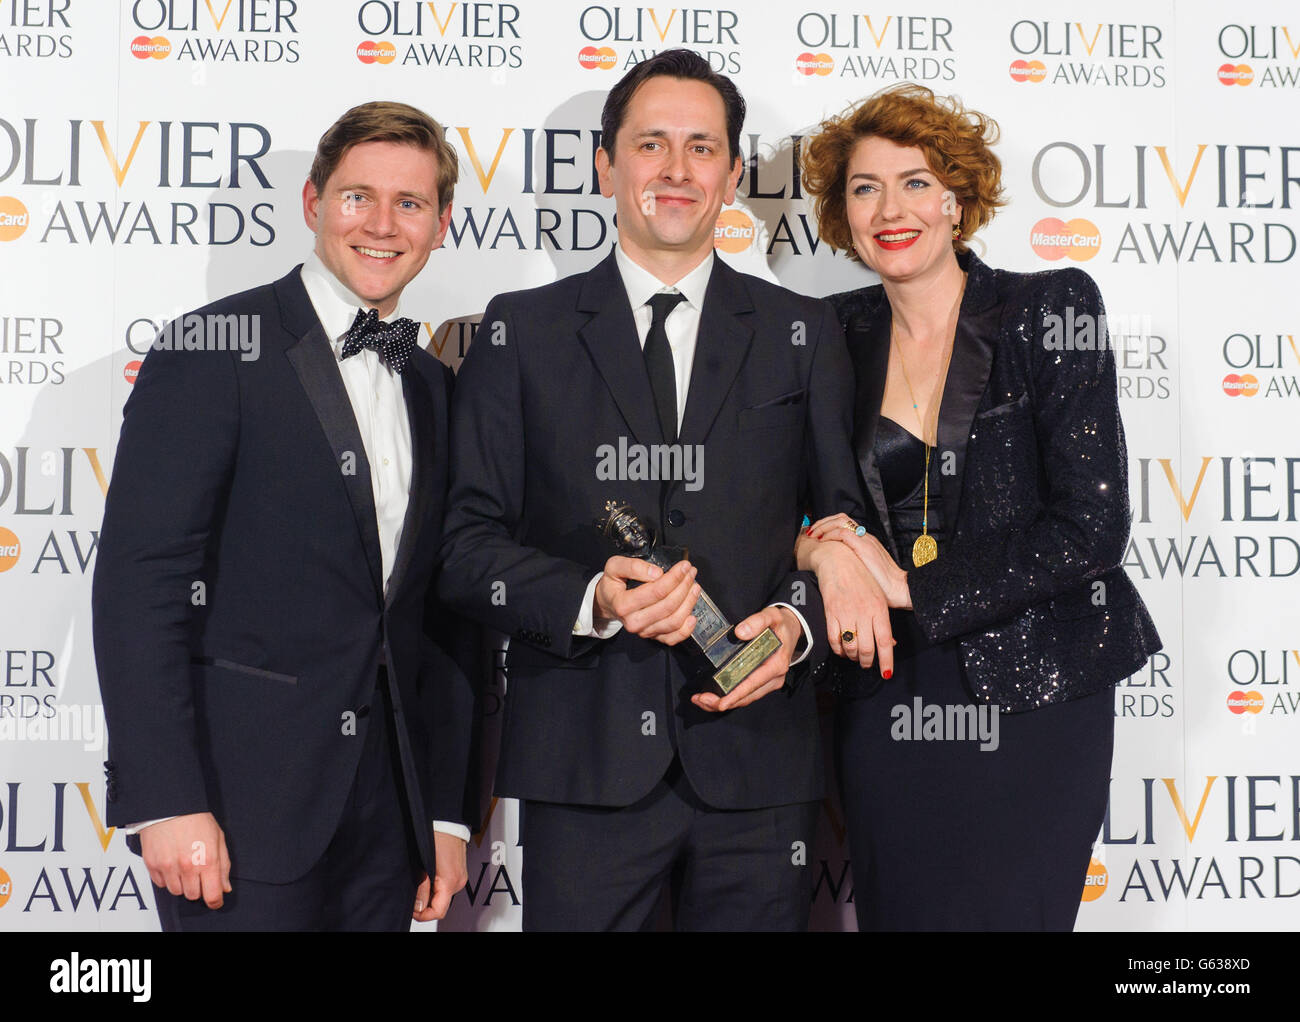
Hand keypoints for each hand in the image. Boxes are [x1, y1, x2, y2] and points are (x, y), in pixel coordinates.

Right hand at [139, 812, 231, 908]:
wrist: (170, 805)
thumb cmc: (196, 818)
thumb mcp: (218, 838)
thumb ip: (223, 865)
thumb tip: (225, 887)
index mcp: (207, 860)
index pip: (212, 895)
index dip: (215, 900)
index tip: (216, 899)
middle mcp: (187, 867)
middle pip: (193, 895)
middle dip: (198, 887)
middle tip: (198, 872)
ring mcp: (168, 867)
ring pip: (176, 891)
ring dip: (182, 883)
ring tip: (184, 865)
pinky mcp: (152, 865)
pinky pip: (161, 884)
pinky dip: (167, 878)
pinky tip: (172, 863)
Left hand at [413, 831, 467, 921]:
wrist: (446, 820)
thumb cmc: (436, 836)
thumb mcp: (423, 865)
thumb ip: (421, 887)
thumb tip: (418, 906)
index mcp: (451, 882)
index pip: (438, 912)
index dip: (422, 915)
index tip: (412, 910)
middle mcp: (458, 881)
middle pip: (440, 905)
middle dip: (424, 903)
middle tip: (412, 892)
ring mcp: (459, 876)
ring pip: (442, 896)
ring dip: (429, 893)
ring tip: (419, 879)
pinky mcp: (458, 871)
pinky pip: (445, 886)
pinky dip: (434, 886)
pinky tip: (426, 875)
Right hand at [593, 555, 699, 645]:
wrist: (608, 603)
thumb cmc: (613, 584)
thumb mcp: (614, 567)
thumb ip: (633, 566)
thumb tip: (656, 573)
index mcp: (623, 604)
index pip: (656, 591)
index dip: (674, 577)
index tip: (684, 566)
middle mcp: (634, 622)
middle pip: (668, 605)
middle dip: (684, 586)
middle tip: (691, 572)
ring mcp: (644, 631)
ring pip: (674, 621)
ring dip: (689, 603)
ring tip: (694, 586)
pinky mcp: (652, 637)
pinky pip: (673, 638)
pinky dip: (686, 629)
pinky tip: (693, 616)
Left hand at [692, 606, 801, 712]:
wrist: (790, 629)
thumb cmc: (780, 624)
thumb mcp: (772, 616)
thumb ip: (757, 621)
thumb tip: (740, 632)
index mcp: (776, 665)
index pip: (753, 683)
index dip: (736, 694)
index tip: (721, 703)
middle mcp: (774, 678)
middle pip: (747, 696)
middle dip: (724, 702)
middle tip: (701, 700)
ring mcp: (769, 682)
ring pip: (746, 698)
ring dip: (724, 702)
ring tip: (702, 701)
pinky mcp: (762, 682)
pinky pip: (746, 693)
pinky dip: (730, 697)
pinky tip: (714, 697)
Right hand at [806, 540, 894, 676]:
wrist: (838, 561)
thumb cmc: (861, 578)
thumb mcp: (878, 598)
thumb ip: (883, 621)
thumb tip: (890, 643)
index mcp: (879, 609)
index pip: (885, 641)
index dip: (886, 660)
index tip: (886, 673)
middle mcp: (864, 613)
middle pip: (867, 648)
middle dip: (867, 662)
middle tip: (867, 664)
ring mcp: (846, 613)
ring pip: (850, 646)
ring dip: (852, 656)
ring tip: (854, 656)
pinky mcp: (830, 613)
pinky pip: (834, 639)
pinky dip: (838, 649)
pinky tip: (841, 649)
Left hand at [808, 513, 911, 609]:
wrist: (899, 588)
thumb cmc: (883, 584)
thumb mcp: (865, 569)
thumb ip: (853, 563)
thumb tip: (837, 568)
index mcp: (866, 540)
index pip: (844, 523)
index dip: (828, 525)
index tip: (817, 533)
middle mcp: (865, 536)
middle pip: (840, 518)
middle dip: (822, 522)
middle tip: (811, 531)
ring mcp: (865, 540)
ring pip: (839, 522)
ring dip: (823, 527)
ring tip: (814, 535)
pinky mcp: (864, 547)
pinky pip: (842, 533)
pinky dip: (829, 535)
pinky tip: (822, 542)